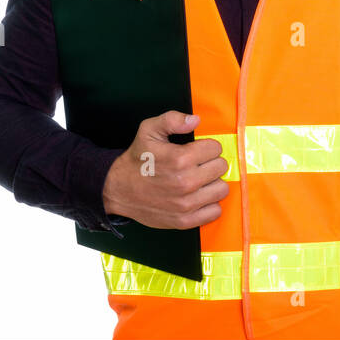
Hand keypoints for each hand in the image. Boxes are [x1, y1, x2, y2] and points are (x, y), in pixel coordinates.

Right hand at [101, 111, 229, 228]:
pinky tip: (198, 196)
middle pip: (221, 167)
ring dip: (212, 183)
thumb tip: (195, 120)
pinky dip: (209, 204)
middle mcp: (185, 182)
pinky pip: (215, 211)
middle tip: (196, 165)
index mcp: (180, 159)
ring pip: (222, 189)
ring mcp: (186, 204)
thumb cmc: (138, 159)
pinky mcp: (185, 220)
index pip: (216, 148)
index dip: (206, 147)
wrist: (118, 189)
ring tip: (199, 180)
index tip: (196, 150)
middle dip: (210, 163)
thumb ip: (172, 119)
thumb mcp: (148, 130)